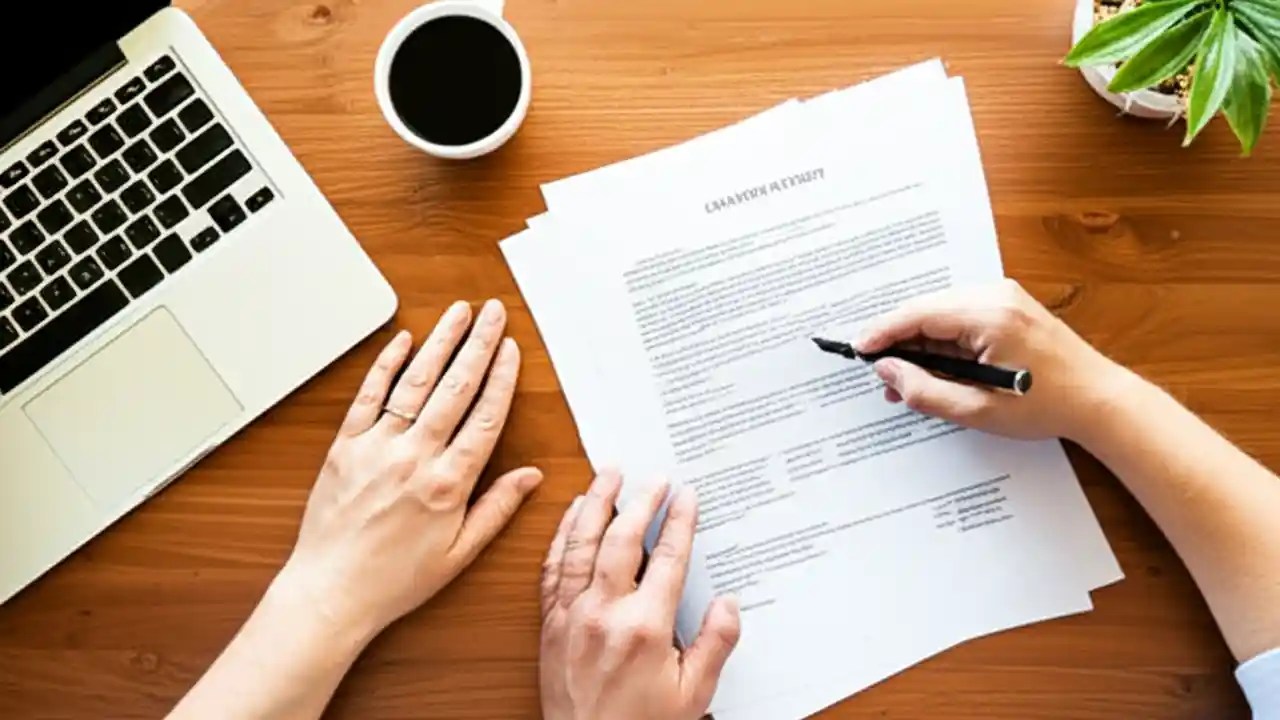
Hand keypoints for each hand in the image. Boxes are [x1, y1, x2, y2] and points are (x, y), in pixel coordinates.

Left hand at [276, 299, 542, 641]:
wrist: (331, 591)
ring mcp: (377, 447)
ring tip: (459, 313)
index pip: (485, 416)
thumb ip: (497, 508)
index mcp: (448, 484)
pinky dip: (386, 365)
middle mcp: (414, 457)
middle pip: (455, 388)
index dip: (501, 378)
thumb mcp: (459, 553)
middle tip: (494, 313)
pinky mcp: (345, 446)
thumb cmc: (395, 580)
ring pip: (415, 383)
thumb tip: (531, 476)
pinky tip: (404, 341)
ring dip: (440, 343)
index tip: (512, 350)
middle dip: (479, 345)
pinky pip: (368, 396)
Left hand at [539, 472, 740, 719]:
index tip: (687, 496)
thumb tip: (730, 604)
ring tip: (607, 476)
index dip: (680, 521)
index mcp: (646, 628)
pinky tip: (572, 516)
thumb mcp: (694, 695)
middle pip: (622, 540)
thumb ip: (715, 645)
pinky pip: (552, 568)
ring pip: (581, 544)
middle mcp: (605, 613)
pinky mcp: (549, 623)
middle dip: (640, 502)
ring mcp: (572, 615)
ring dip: (595, 505)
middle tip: (653, 477)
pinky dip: (562, 536)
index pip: (668, 559)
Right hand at [857, 280, 1125, 441]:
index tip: (858, 349)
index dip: (883, 332)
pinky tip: (934, 368)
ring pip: (941, 314)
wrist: (1099, 400)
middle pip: (927, 311)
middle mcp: (996, 296)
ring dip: (920, 344)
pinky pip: (961, 317)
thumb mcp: (978, 410)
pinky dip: (942, 341)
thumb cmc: (1049, 406)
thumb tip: (888, 372)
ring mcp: (1005, 298)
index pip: (919, 315)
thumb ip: (925, 390)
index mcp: (989, 316)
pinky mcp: (1009, 307)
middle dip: (900, 343)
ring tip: (906, 381)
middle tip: (881, 376)